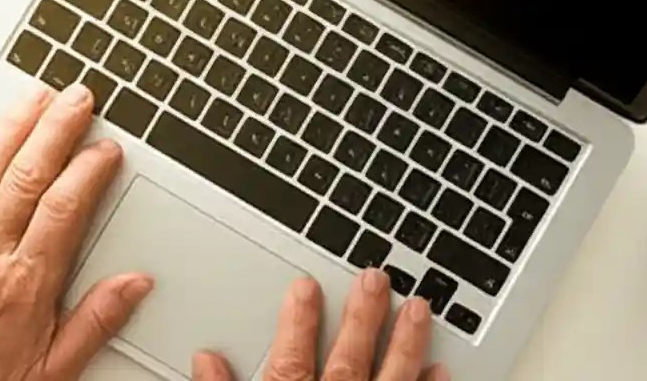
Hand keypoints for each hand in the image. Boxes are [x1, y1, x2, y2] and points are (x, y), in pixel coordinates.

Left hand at [0, 84, 150, 380]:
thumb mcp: (55, 368)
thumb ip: (97, 321)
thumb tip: (136, 284)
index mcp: (24, 285)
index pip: (64, 208)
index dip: (89, 170)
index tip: (108, 148)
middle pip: (26, 176)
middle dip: (57, 129)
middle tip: (79, 99)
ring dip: (12, 128)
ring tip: (36, 97)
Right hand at [191, 270, 450, 380]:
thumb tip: (206, 361)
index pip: (291, 361)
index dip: (298, 320)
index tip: (306, 285)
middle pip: (349, 361)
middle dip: (363, 316)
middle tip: (376, 277)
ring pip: (391, 380)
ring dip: (405, 343)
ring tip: (418, 307)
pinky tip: (440, 368)